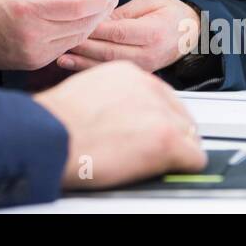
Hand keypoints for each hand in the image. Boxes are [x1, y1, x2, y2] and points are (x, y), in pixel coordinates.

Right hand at [0, 0, 117, 71]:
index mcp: (29, 8)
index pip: (78, 7)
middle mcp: (34, 33)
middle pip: (82, 24)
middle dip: (100, 10)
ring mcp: (36, 52)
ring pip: (78, 38)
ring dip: (91, 23)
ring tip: (96, 8)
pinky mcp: (36, 64)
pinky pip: (66, 47)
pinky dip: (75, 34)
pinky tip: (77, 23)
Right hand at [33, 60, 206, 188]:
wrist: (50, 134)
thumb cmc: (55, 120)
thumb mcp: (85, 92)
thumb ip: (110, 98)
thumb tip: (117, 116)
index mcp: (128, 73)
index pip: (161, 95)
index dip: (156, 118)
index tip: (150, 131)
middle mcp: (148, 87)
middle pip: (180, 114)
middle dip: (171, 134)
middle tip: (152, 151)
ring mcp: (159, 112)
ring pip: (189, 135)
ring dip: (176, 151)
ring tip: (154, 163)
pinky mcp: (166, 138)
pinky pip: (194, 158)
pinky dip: (183, 168)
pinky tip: (163, 172)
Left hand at [56, 0, 200, 73]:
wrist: (193, 34)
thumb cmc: (172, 13)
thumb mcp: (151, 1)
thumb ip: (124, 11)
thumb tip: (98, 17)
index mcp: (152, 33)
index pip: (117, 32)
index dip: (93, 29)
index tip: (73, 23)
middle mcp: (148, 54)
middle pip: (109, 52)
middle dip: (82, 46)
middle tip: (60, 40)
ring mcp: (144, 66)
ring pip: (108, 65)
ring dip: (82, 62)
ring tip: (61, 56)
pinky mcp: (140, 72)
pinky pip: (113, 70)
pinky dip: (91, 68)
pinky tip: (74, 65)